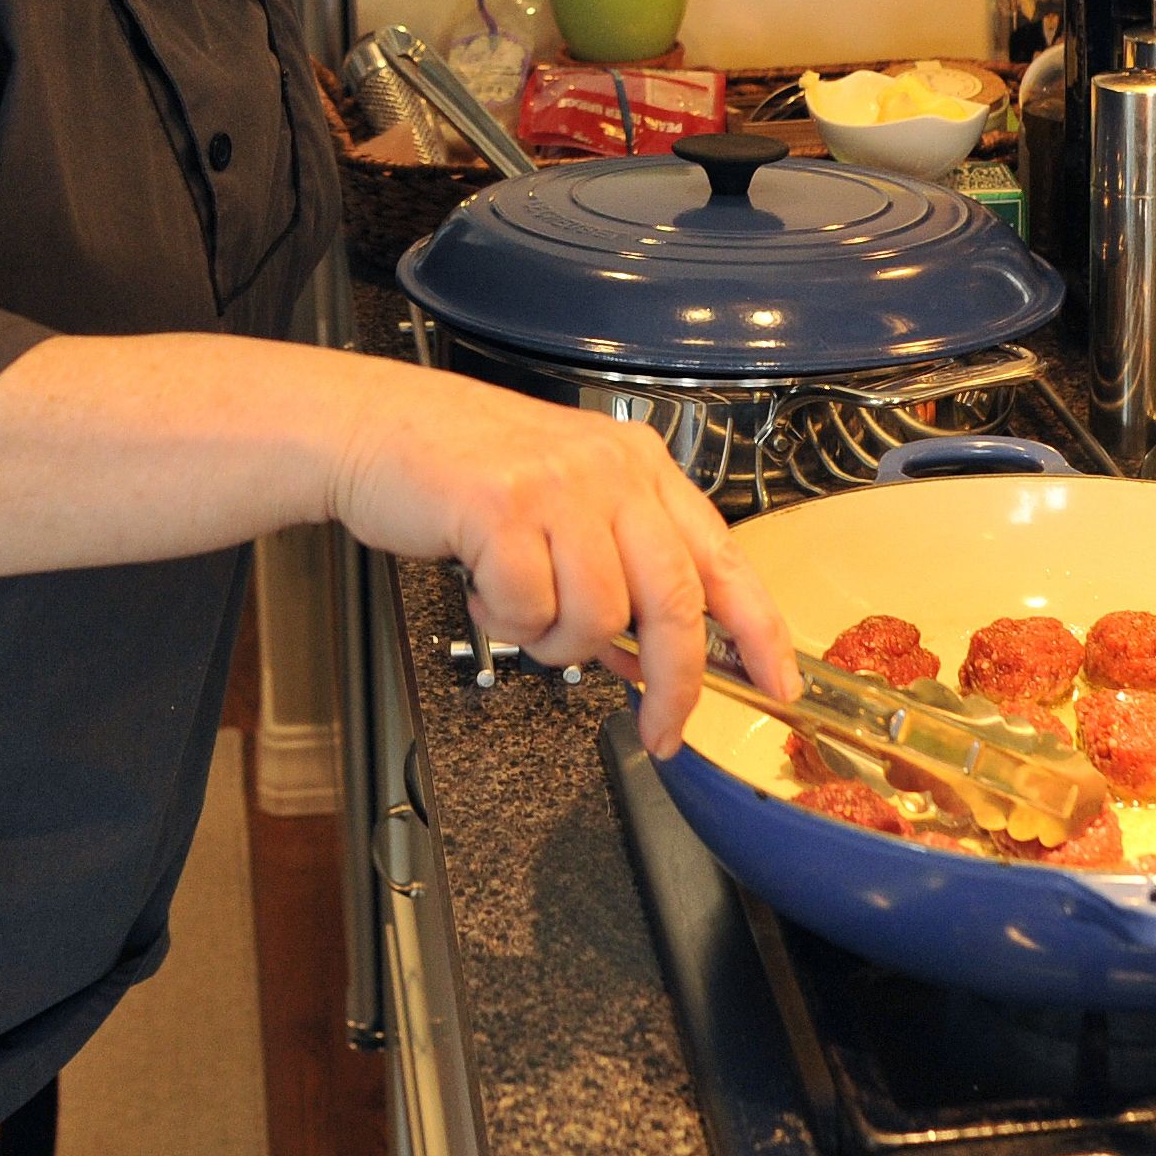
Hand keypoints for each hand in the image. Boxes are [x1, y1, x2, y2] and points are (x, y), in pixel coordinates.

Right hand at [325, 364, 797, 754]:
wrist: (376, 427)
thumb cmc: (465, 471)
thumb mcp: (560, 508)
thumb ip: (613, 577)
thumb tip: (650, 662)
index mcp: (639, 467)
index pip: (723, 556)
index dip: (760, 630)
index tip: (779, 684)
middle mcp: (611, 469)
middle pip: (675, 600)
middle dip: (674, 682)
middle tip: (659, 729)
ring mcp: (560, 485)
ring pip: (598, 616)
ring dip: (556, 641)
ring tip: (520, 605)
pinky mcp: (504, 506)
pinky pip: (531, 609)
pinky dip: (506, 620)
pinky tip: (483, 582)